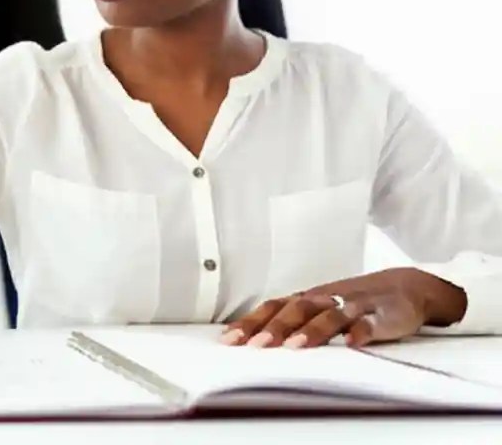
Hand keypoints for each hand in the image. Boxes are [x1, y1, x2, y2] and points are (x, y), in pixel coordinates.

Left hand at [221, 267, 467, 348]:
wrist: (405, 287)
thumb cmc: (351, 302)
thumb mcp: (318, 308)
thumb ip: (291, 321)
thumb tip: (250, 339)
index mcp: (308, 299)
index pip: (273, 307)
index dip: (251, 322)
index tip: (228, 340)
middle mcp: (327, 299)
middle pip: (297, 310)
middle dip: (275, 328)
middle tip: (255, 346)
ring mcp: (355, 306)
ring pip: (330, 316)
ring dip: (312, 330)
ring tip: (295, 347)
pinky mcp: (384, 316)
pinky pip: (371, 323)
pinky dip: (361, 332)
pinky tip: (352, 344)